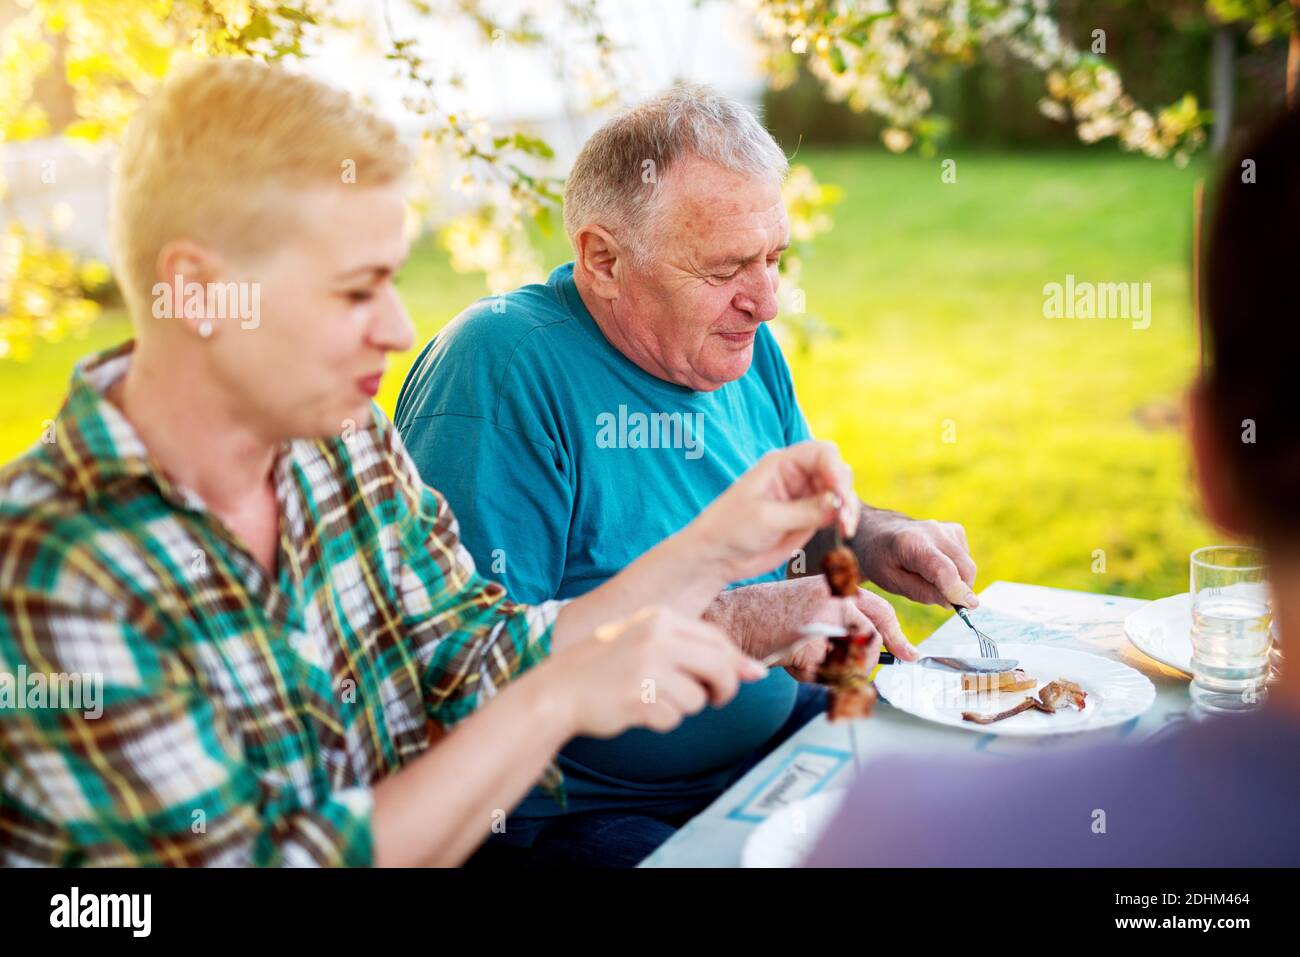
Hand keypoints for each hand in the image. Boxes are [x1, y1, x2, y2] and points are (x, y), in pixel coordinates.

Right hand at [545, 606, 766, 738]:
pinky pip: (673, 719)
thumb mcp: (649, 642)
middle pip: (720, 667)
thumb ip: (698, 651)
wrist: (558, 689)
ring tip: (654, 698)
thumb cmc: (607, 666)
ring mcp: (646, 668)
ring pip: (697, 698)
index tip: (741, 679)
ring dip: (683, 707)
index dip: (735, 665)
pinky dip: (661, 721)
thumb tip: (757, 671)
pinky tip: (638, 710)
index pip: (718, 641)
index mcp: (660, 618)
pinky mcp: (638, 698)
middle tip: (713, 699)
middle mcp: (656, 638)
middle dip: (723, 690)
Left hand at [682, 441, 859, 584]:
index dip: (836, 470)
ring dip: (848, 508)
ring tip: (845, 529)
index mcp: (781, 463)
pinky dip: (844, 520)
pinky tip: (843, 532)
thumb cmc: (732, 528)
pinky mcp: (809, 518)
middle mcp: (796, 475)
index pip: (821, 453)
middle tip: (845, 518)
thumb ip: (806, 510)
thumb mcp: (767, 517)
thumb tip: (839, 503)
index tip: (840, 495)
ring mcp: (805, 497)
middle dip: (845, 491)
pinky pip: (835, 513)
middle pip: (836, 470)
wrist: (718, 555)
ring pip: (840, 493)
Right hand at [713, 577, 918, 681]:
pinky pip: (832, 666)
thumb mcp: (809, 615)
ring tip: (806, 662)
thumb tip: (870, 657)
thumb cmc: (767, 621)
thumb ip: (841, 629)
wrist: (734, 618)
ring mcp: (826, 610)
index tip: (908, 654)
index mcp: (836, 586)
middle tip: (862, 671)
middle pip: (874, 633)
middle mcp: (836, 593)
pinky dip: (816, 674)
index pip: (880, 610)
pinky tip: (794, 663)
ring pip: (855, 652)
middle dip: (870, 658)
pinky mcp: (814, 631)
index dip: (896, 635)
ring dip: (836, 669)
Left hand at [859, 515, 977, 608]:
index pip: (942, 568)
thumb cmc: (882, 559)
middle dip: (960, 591)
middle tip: (941, 599)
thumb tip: (952, 601)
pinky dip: (956, 570)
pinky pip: (965, 559)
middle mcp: (933, 532)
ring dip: (957, 581)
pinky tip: (935, 566)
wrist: (879, 531)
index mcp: (911, 543)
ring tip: (929, 578)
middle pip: (963, 568)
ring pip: (967, 566)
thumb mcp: (891, 582)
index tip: (968, 606)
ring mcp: (947, 529)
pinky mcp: (955, 530)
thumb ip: (921, 593)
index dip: (956, 589)